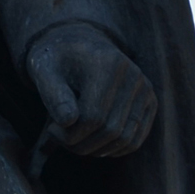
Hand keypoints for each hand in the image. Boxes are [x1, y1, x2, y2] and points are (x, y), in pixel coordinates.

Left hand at [25, 23, 156, 158]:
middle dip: (81, 144)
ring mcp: (144, 88)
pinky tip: (92, 142)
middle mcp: (132, 75)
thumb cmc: (57, 60)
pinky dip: (114, 149)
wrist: (78, 43)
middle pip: (111, 130)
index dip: (70, 134)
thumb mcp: (44, 70)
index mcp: (107, 63)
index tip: (51, 130)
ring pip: (125, 139)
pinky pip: (136, 138)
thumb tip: (68, 121)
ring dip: (96, 150)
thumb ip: (53, 94)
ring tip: (75, 140)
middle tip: (60, 139)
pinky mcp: (150, 100)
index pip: (93, 116)